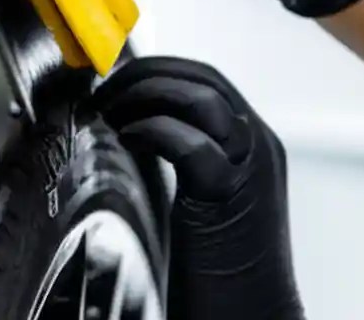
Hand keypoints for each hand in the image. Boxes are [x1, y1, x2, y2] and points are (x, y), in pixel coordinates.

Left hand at [91, 56, 303, 319]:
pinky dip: (152, 131)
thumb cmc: (221, 267)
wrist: (253, 315)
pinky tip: (126, 140)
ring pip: (202, 98)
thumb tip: (129, 126)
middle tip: (104, 93)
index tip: (116, 82)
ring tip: (110, 113)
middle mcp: (259, 145)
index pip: (206, 78)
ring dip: (146, 96)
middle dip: (146, 75)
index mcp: (254, 142)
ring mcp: (250, 168)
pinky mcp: (230, 196)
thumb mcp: (203, 195)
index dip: (158, 70)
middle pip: (203, 79)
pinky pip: (191, 142)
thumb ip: (182, 155)